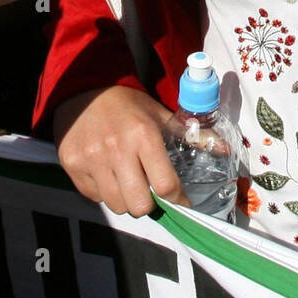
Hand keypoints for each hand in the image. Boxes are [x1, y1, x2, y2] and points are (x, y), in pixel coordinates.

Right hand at [54, 86, 186, 215]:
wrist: (84, 91)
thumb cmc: (127, 105)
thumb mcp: (160, 115)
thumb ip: (193, 135)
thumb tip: (225, 149)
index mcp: (143, 136)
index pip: (165, 185)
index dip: (178, 199)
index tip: (182, 201)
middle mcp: (116, 150)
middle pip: (140, 205)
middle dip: (150, 204)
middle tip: (151, 192)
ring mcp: (91, 160)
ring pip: (117, 205)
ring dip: (127, 199)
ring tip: (129, 182)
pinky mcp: (72, 167)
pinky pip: (95, 198)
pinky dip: (106, 192)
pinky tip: (108, 174)